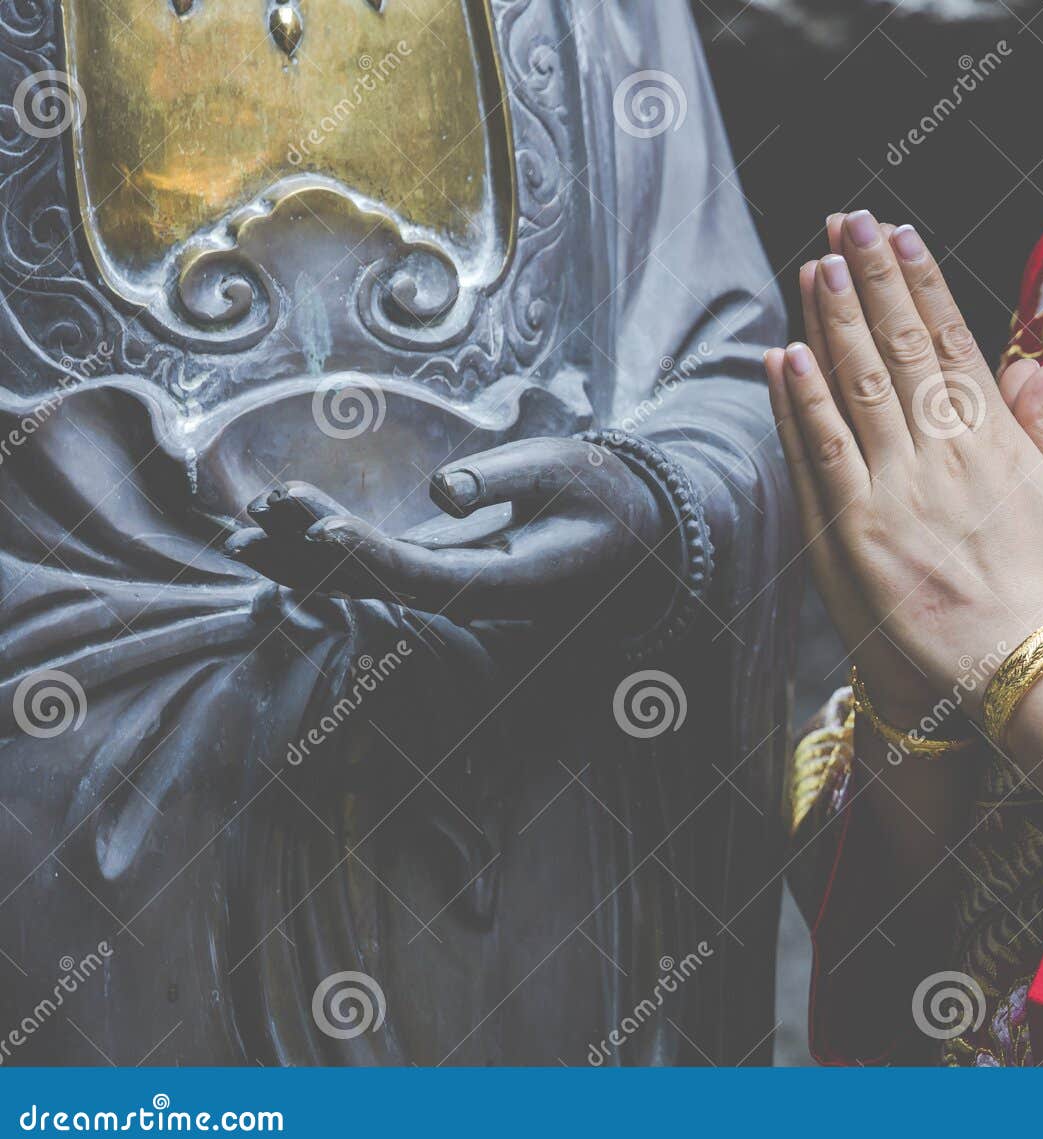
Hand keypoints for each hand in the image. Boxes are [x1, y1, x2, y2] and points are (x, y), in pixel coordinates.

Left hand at [224, 437, 670, 623]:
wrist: (636, 539)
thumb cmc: (606, 497)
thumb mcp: (567, 471)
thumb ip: (505, 480)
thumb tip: (440, 492)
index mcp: (510, 581)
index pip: (427, 575)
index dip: (369, 556)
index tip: (317, 526)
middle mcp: (473, 597)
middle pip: (379, 590)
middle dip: (312, 561)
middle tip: (248, 528)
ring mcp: (454, 587)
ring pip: (368, 585)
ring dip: (304, 564)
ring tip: (239, 536)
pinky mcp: (443, 569)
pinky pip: (376, 568)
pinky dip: (327, 552)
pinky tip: (279, 533)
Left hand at [768, 210, 1042, 718]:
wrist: (1018, 662)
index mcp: (992, 438)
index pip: (949, 342)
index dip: (922, 284)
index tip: (902, 235)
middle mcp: (942, 451)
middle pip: (898, 348)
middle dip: (871, 278)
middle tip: (848, 221)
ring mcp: (895, 488)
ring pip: (857, 387)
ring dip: (833, 321)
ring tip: (817, 265)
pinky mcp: (856, 529)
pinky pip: (824, 452)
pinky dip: (802, 401)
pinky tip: (785, 354)